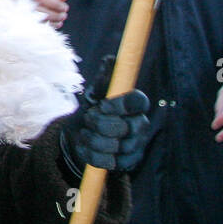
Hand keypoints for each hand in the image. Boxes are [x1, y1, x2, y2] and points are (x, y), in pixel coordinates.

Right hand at [11, 0, 68, 27]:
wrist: (9, 11)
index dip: (54, 1)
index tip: (65, 3)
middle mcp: (16, 2)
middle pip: (41, 7)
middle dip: (56, 10)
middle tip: (65, 11)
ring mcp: (17, 15)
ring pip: (40, 18)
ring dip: (55, 18)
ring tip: (62, 17)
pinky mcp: (22, 25)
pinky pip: (39, 27)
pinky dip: (51, 25)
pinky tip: (57, 23)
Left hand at [64, 56, 151, 171]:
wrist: (82, 136)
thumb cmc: (92, 110)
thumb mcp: (94, 94)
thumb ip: (104, 80)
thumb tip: (111, 59)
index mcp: (135, 105)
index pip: (139, 101)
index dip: (120, 104)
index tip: (101, 105)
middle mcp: (141, 124)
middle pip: (127, 127)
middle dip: (101, 125)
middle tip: (87, 119)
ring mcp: (136, 145)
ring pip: (117, 147)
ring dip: (94, 141)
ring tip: (84, 134)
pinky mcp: (128, 163)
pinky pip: (112, 163)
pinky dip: (93, 156)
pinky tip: (85, 149)